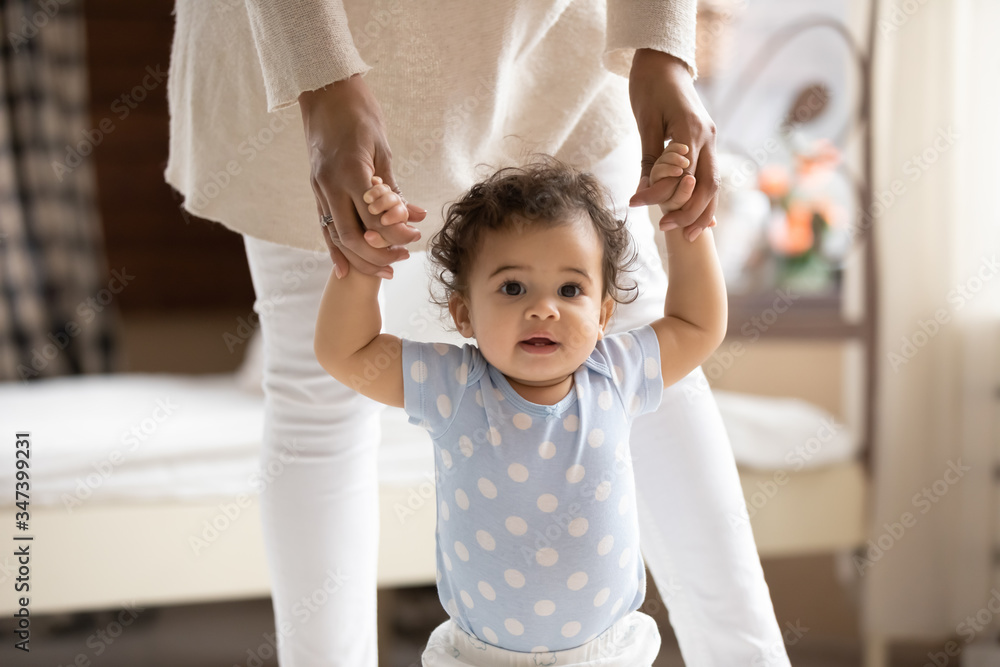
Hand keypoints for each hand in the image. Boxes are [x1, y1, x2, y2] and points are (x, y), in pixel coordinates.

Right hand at [299, 73, 426, 279]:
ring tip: (384, 269)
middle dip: (379, 254)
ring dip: (360, 258)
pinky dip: (335, 250)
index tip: (415, 236)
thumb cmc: (360, 114)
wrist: (325, 92)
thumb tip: (415, 216)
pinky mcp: (315, 190)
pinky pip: (324, 227)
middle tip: (402, 259)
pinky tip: (345, 269)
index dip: (396, 234)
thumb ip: (393, 188)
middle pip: (353, 236)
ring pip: (336, 236)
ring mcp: (318, 189)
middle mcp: (330, 185)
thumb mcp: (382, 149)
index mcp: (350, 172)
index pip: (374, 218)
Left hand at [628, 49, 719, 242]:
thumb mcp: (645, 122)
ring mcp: (712, 139)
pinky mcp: (708, 142)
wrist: (664, 63)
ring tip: (689, 234)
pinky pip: (710, 176)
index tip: (637, 204)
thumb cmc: (649, 88)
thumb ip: (649, 159)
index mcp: (691, 129)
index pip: (680, 173)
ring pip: (714, 183)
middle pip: (707, 185)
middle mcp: (708, 136)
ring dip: (702, 210)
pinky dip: (705, 197)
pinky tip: (699, 216)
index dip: (661, 194)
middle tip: (666, 229)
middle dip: (690, 212)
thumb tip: (642, 192)